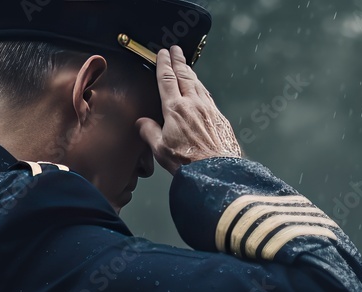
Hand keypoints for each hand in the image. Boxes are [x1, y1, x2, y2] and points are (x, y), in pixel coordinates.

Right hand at [138, 45, 242, 174]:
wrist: (217, 172)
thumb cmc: (188, 163)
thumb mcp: (160, 149)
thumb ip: (149, 132)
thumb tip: (142, 123)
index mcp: (175, 109)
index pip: (166, 79)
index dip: (163, 64)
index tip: (162, 53)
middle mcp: (194, 104)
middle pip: (185, 76)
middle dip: (179, 61)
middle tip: (176, 50)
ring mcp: (209, 110)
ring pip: (198, 84)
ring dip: (191, 72)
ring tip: (186, 66)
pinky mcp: (220, 118)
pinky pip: (208, 96)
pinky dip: (202, 87)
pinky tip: (201, 89)